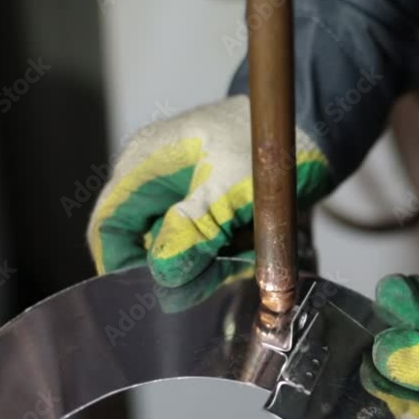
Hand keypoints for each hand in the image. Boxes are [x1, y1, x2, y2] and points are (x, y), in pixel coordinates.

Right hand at [87, 95, 332, 286]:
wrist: (311, 126)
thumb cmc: (269, 140)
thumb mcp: (231, 185)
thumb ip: (195, 227)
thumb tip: (163, 271)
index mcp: (144, 164)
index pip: (108, 226)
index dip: (122, 265)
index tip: (154, 292)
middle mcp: (153, 182)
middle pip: (142, 246)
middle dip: (175, 270)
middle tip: (214, 275)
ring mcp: (179, 197)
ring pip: (175, 253)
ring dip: (205, 266)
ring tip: (240, 252)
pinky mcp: (205, 211)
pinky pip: (202, 249)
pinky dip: (222, 258)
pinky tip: (246, 248)